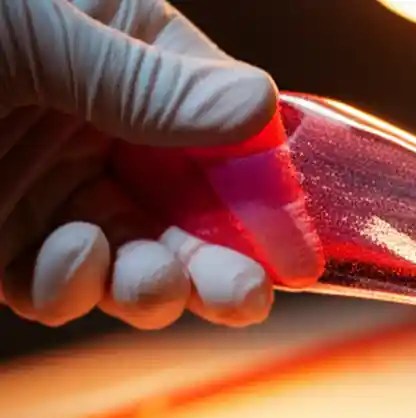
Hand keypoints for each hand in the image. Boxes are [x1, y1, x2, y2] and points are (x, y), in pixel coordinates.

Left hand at [0, 0, 279, 327]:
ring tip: (154, 281)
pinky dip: (74, 289)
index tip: (296, 247)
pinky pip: (59, 287)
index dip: (268, 190)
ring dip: (159, 287)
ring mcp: (52, 186)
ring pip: (137, 262)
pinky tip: (70, 255)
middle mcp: (100, 124)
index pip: (227, 124)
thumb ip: (148, 84)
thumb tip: (257, 109)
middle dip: (222, 263)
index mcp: (125, 49)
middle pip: (191, 211)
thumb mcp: (40, 34)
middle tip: (245, 297)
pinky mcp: (5, 243)